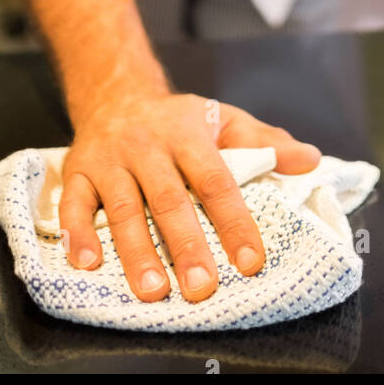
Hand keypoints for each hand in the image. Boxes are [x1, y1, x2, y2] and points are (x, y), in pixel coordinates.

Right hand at [59, 92, 320, 301]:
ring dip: (136, 252)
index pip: (216, 180)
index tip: (251, 260)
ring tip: (153, 290)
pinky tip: (86, 264)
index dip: (234, 221)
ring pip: (122, 209)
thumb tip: (310, 159)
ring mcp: (109, 160)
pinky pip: (72, 204)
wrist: (115, 94)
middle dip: (186, 246)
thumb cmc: (177, 119)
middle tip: (202, 288)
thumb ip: (265, 142)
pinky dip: (76, 234)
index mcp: (187, 134)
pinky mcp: (77, 172)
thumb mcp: (223, 119)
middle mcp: (147, 146)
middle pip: (169, 200)